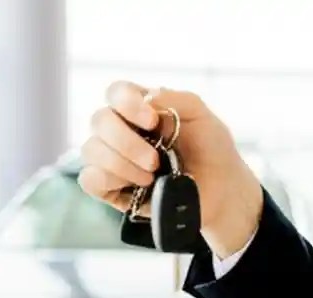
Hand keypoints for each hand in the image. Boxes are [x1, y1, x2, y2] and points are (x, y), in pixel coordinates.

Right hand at [78, 81, 263, 257]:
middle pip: (99, 121)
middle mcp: (121, 129)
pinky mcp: (110, 187)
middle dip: (127, 142)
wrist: (223, 191)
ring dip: (122, 164)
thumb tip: (145, 98)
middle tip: (155, 160)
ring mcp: (113, 158)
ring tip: (151, 177)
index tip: (153, 122)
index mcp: (140, 107)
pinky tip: (136, 186)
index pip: (116, 93)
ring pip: (91, 150)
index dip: (127, 104)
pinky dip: (109, 180)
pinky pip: (89, 179)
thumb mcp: (201, 116)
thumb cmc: (212, 150)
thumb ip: (175, 98)